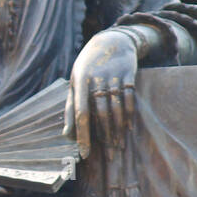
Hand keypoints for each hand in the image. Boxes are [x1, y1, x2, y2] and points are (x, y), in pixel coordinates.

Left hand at [62, 29, 137, 158]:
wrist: (111, 40)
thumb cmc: (88, 67)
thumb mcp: (75, 83)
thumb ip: (71, 108)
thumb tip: (66, 136)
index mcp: (80, 82)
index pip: (80, 114)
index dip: (83, 135)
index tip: (85, 153)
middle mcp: (96, 80)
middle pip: (100, 114)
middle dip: (104, 137)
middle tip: (109, 156)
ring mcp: (113, 76)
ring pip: (116, 108)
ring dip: (117, 129)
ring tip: (118, 146)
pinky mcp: (128, 75)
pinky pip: (129, 98)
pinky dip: (129, 115)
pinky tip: (129, 129)